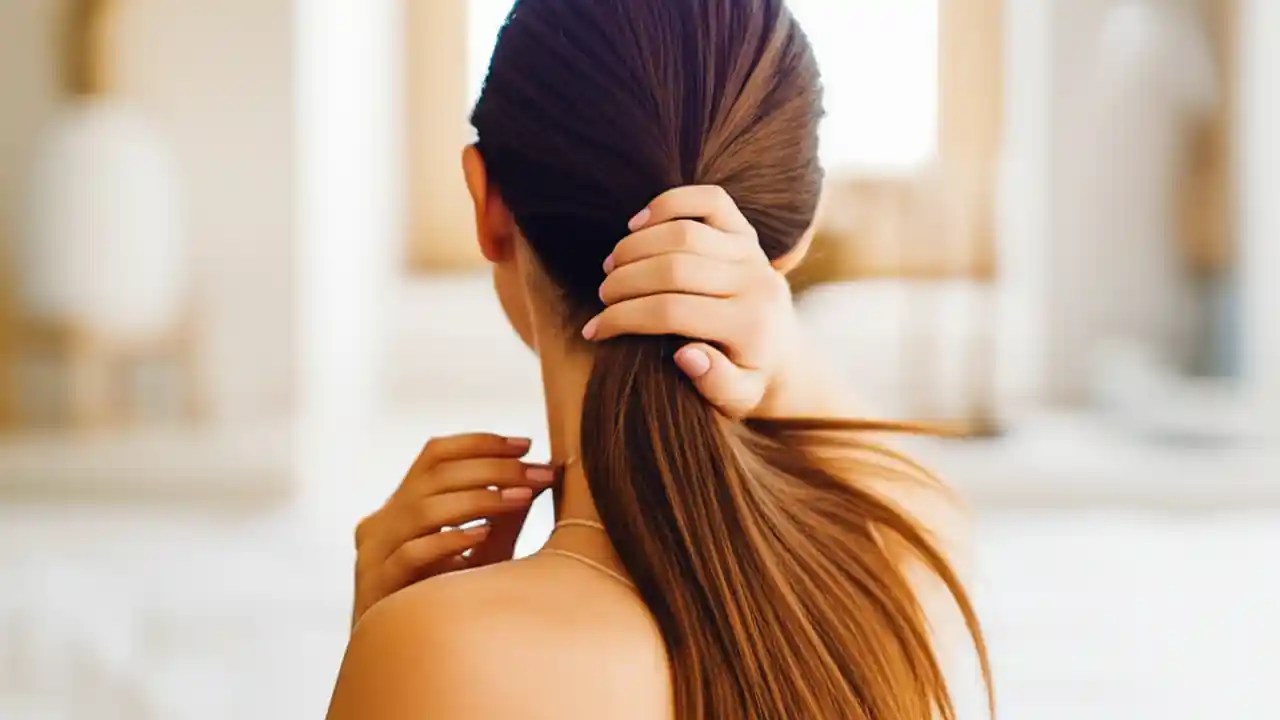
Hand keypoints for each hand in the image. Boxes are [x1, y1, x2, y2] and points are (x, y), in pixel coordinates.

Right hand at [351, 433, 553, 626]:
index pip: (435, 453)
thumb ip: (503, 512)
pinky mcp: (376, 586)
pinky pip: (412, 553)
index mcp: (400, 505)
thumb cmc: (447, 601)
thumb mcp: (482, 548)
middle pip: (435, 475)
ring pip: (423, 508)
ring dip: (479, 499)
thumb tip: (542, 474)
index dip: (480, 442)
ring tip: (522, 499)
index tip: (526, 444)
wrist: (402, 659)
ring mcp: (373, 553)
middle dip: (493, 469)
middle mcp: (381, 521)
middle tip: (537, 473)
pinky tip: (484, 536)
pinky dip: (450, 540)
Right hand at [582, 185, 801, 417]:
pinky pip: (709, 200)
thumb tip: (685, 353)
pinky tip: (636, 225)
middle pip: (674, 268)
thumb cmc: (746, 378)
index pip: (672, 312)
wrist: (781, 353)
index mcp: (750, 326)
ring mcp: (752, 252)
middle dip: (625, 282)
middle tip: (603, 297)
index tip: (594, 330)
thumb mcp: (735, 398)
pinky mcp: (746, 231)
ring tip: (612, 268)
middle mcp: (756, 282)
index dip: (624, 318)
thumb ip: (715, 382)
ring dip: (636, 246)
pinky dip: (668, 204)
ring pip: (684, 232)